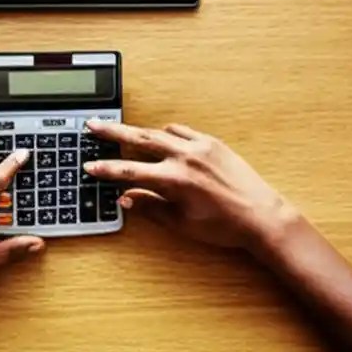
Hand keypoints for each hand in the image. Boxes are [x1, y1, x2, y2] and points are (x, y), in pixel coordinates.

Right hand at [83, 120, 299, 251]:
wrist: (261, 216)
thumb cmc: (223, 226)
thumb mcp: (181, 223)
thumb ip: (151, 208)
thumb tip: (126, 199)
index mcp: (173, 180)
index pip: (129, 170)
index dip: (106, 169)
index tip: (90, 166)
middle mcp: (184, 158)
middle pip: (138, 138)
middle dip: (112, 132)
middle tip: (94, 125)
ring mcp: (199, 147)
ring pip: (159, 132)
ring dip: (138, 131)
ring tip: (121, 130)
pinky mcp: (213, 143)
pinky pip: (183, 131)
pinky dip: (168, 133)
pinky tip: (162, 136)